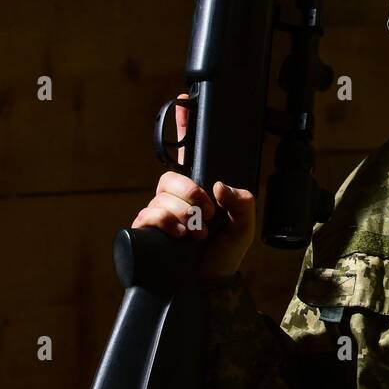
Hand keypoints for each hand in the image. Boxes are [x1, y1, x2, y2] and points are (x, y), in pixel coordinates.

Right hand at [128, 93, 256, 281]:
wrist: (205, 289)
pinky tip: (179, 235)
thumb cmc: (222, 258)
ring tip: (197, 233)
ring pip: (162, 196)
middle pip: (172, 177)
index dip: (185, 125)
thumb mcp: (243, 228)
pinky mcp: (145, 230)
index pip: (190, 152)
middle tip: (207, 214)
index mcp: (200, 191)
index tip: (185, 99)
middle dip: (192, 193)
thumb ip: (242, 204)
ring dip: (184, 214)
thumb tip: (219, 186)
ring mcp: (160, 213)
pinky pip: (148, 214)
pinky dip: (167, 223)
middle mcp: (177, 198)